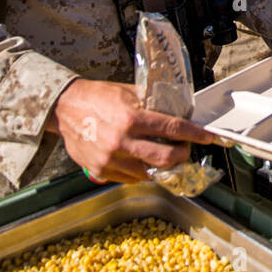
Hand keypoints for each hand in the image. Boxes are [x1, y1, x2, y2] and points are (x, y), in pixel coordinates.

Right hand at [47, 79, 215, 183]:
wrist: (65, 108)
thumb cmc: (98, 97)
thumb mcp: (128, 92)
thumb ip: (153, 103)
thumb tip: (178, 112)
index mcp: (131, 119)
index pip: (172, 130)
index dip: (194, 134)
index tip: (206, 137)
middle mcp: (121, 141)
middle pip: (166, 158)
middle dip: (182, 154)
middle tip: (184, 148)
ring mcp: (110, 159)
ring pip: (150, 173)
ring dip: (162, 166)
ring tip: (164, 154)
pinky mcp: (100, 171)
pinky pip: (131, 179)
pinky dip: (142, 172)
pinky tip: (144, 161)